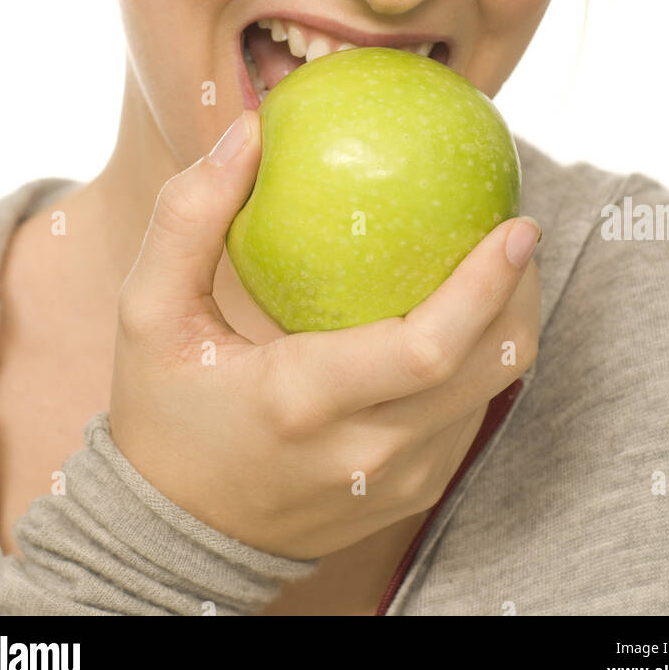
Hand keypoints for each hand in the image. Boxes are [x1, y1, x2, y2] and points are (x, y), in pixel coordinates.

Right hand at [109, 108, 540, 559]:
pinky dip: (480, 361)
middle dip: (520, 293)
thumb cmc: (162, 412)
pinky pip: (468, 417)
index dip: (487, 286)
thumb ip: (190, 217)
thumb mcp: (148, 312)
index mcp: (304, 401)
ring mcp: (397, 482)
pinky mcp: (410, 494)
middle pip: (486, 368)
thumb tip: (250, 131)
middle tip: (518, 227)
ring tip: (501, 262)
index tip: (517, 225)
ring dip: (508, 325)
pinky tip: (465, 313)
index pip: (429, 347)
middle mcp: (366, 452)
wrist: (173, 538)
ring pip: (490, 394)